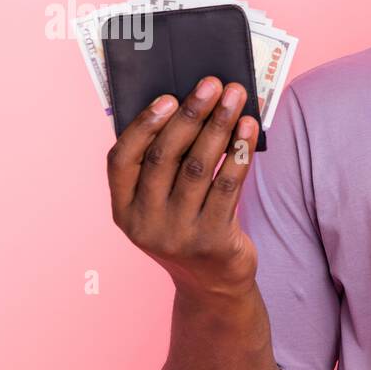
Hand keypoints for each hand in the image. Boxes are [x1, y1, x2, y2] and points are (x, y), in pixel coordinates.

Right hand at [107, 77, 260, 296]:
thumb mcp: (163, 204)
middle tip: (213, 84)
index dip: (143, 125)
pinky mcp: (213, 241)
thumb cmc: (189, 227)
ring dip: (220, 126)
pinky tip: (249, 129)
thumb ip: (164, 165)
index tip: (166, 96)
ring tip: (236, 98)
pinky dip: (239, 153)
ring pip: (199, 168)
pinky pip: (228, 187)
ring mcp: (178, 235)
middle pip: (164, 158)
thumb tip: (188, 105)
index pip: (121, 160)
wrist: (214, 285)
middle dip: (191, 115)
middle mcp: (144, 224)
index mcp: (123, 210)